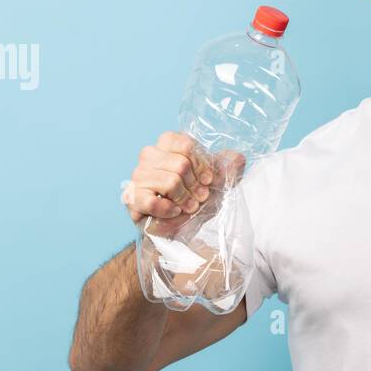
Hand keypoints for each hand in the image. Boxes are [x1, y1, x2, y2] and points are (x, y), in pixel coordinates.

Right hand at [124, 132, 245, 236]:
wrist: (182, 227)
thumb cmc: (195, 198)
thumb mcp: (218, 182)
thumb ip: (229, 167)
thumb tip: (238, 158)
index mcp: (168, 144)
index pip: (185, 144)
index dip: (201, 165)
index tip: (209, 180)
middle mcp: (150, 155)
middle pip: (180, 163)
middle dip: (195, 186)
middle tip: (200, 197)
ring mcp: (138, 175)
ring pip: (170, 181)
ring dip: (186, 199)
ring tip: (189, 207)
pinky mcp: (132, 198)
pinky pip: (152, 201)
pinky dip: (169, 209)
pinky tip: (174, 212)